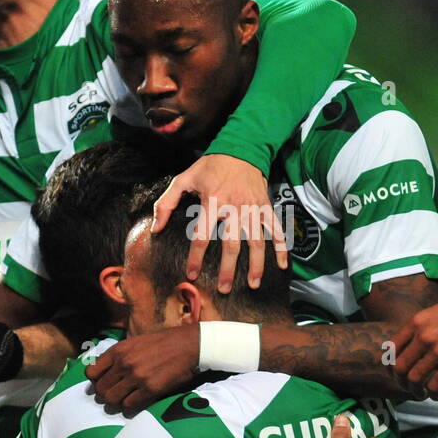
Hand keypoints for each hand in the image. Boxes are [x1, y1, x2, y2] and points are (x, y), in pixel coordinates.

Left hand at [86, 325, 198, 411]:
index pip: (91, 372)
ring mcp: (136, 377)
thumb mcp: (135, 341)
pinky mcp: (150, 389)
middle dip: (105, 395)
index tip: (103, 383)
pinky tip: (136, 401)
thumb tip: (105, 369)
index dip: (95, 381)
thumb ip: (119, 354)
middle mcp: (124, 364)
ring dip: (116, 402)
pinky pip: (129, 405)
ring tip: (123, 400)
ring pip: (112, 399)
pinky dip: (130, 406)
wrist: (188, 344)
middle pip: (100, 389)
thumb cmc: (163, 342)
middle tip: (113, 395)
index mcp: (118, 350)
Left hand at [152, 154, 287, 292]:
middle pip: (232, 244)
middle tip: (224, 289)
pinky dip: (281, 247)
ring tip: (252, 284)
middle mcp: (235, 207)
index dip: (197, 257)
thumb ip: (166, 203)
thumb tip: (156, 228)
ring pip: (256, 241)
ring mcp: (253, 208)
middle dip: (228, 269)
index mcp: (212, 202)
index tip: (193, 274)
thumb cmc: (210, 166)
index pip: (202, 236)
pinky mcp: (266, 207)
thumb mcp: (184, 178)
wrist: (242, 148)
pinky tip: (281, 265)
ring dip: (255, 265)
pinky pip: (276, 229)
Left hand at [391, 294, 437, 399]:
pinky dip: (433, 394)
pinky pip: (435, 386)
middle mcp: (424, 337)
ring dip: (415, 392)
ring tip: (421, 394)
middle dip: (401, 382)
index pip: (391, 349)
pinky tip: (437, 395)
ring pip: (415, 380)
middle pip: (400, 368)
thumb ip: (418, 329)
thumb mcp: (434, 313)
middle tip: (408, 387)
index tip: (396, 373)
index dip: (390, 365)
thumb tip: (406, 349)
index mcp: (416, 323)